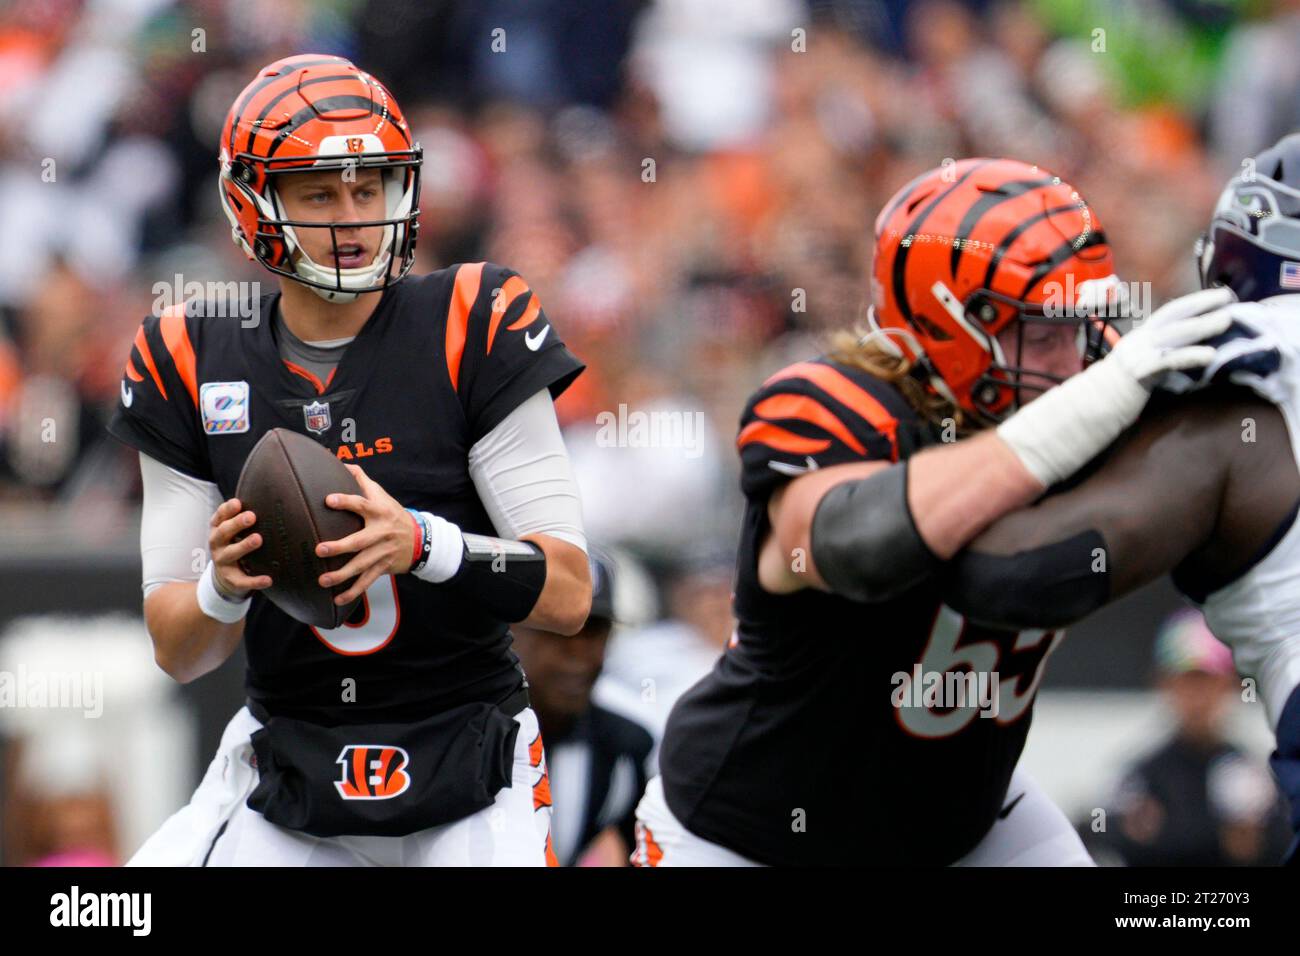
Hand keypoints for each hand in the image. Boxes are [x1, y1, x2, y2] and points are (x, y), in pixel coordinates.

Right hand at [209, 497, 272, 599]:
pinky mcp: (232, 579)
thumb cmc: (234, 545)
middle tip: (252, 516)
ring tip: (258, 539)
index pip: (219, 517)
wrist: (225, 577)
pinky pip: (243, 581)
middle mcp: (217, 545)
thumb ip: (242, 517)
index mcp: (218, 530)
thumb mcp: (233, 531)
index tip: (238, 503)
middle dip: (236, 524)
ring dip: (244, 546)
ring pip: (231, 554)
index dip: (227, 510)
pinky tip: (268, 579)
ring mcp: (223, 562)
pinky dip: (255, 581)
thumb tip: (267, 499)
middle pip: (223, 532)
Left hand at [315, 463, 418, 605]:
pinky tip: (338, 598)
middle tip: (320, 550)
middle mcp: (381, 533)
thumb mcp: (382, 495)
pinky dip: (353, 591)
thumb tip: (342, 462)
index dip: (346, 501)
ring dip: (342, 575)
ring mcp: (382, 552)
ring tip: (323, 580)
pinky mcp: (383, 567)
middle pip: (359, 541)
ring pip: (362, 565)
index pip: (362, 504)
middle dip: (340, 547)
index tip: (328, 500)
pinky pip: (367, 581)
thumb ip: (361, 480)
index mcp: (379, 512)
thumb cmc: (393, 514)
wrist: (421, 540)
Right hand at [1107, 286, 1235, 385]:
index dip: (1195, 300)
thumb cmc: (1119, 389)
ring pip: (1173, 334)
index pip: (1170, 311)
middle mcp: (1139, 340)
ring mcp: (1138, 354)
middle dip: (1201, 303)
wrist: (1091, 405)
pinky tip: (1209, 355)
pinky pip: (1169, 361)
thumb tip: (1193, 349)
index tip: (1220, 294)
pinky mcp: (1139, 373)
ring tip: (1227, 319)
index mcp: (1141, 336)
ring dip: (1202, 325)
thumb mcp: (1141, 364)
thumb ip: (1162, 353)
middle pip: (1173, 315)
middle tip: (1229, 295)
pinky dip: (1190, 356)